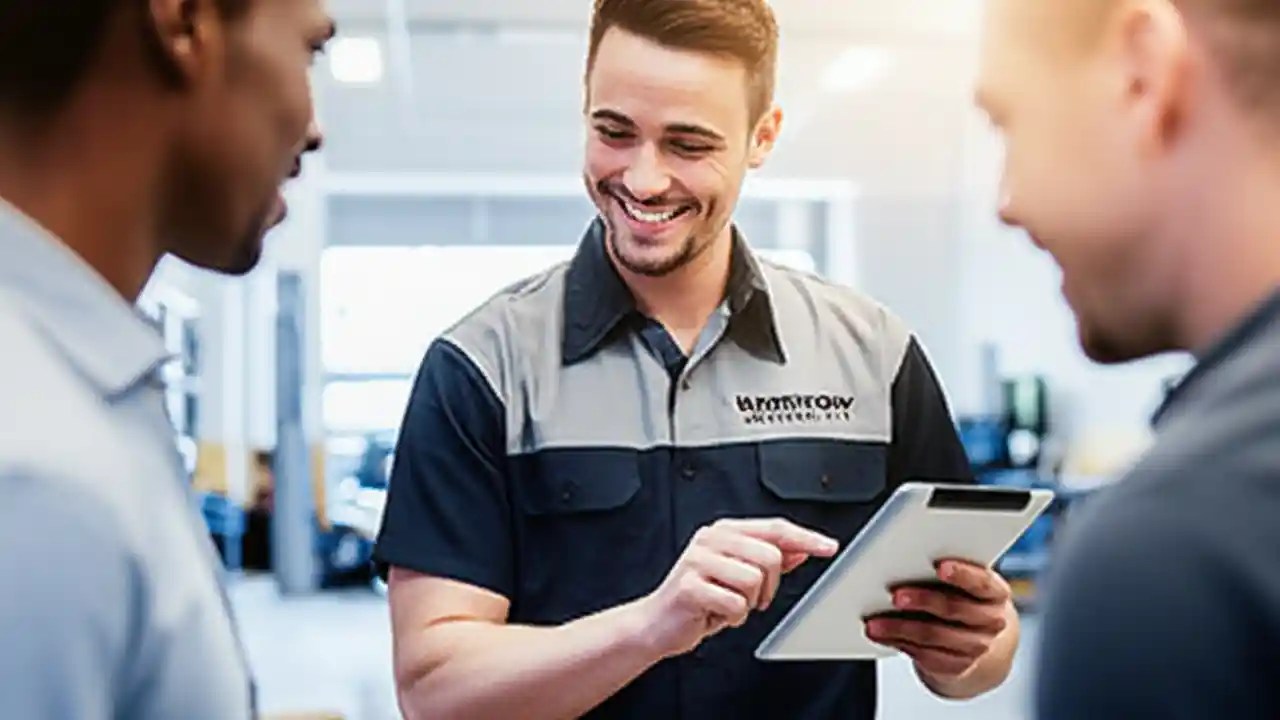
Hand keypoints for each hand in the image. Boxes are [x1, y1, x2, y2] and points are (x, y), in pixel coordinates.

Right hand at [637, 518, 838, 658]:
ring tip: (729, 605)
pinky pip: (735, 605)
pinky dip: (733, 618)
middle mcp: (710, 540)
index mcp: (724, 531)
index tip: (828, 547)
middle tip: (752, 599)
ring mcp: (697, 561)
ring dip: (749, 604)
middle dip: (769, 587)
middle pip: (769, 556)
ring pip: (753, 581)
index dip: (805, 537)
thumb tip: (802, 549)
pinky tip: (717, 615)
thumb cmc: (699, 599)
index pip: (774, 528)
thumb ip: (770, 559)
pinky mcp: (689, 586)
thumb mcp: (739, 576)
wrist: (657, 624)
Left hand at [864, 560, 1012, 679]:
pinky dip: (898, 643)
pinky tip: (881, 635)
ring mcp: (976, 646)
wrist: (975, 636)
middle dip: (922, 600)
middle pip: (953, 608)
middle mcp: (991, 621)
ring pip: (933, 635)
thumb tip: (905, 561)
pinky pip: (924, 655)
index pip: (981, 582)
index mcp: (995, 592)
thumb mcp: (962, 580)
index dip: (962, 574)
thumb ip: (944, 569)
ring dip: (900, 628)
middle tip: (895, 595)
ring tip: (875, 622)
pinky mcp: (956, 665)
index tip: (940, 566)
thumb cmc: (961, 596)